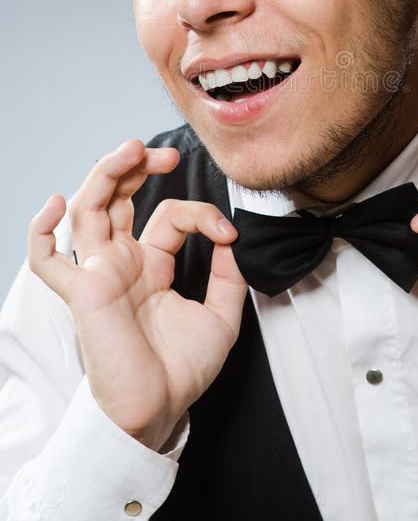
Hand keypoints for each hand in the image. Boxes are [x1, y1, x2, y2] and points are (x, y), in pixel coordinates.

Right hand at [28, 140, 246, 450]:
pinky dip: (41, 230)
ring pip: (87, 210)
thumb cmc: (183, 369)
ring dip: (103, 175)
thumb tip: (232, 238)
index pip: (170, 215)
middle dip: (137, 167)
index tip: (228, 232)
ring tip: (128, 150)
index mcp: (151, 263)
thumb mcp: (222, 315)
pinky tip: (56, 201)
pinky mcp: (82, 293)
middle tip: (166, 154)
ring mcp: (99, 273)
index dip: (201, 213)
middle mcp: (121, 261)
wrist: (160, 410)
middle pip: (117, 197)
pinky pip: (46, 260)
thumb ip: (229, 275)